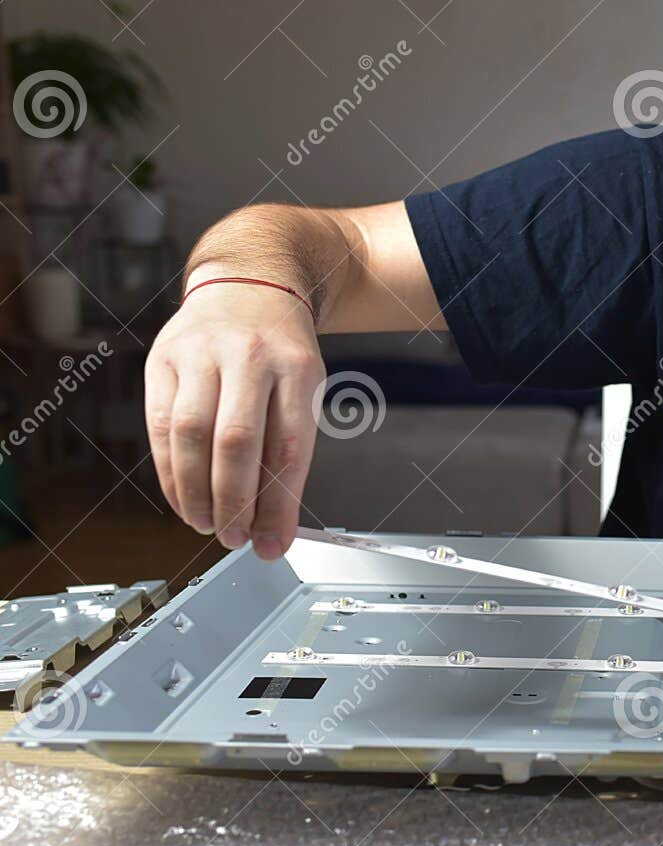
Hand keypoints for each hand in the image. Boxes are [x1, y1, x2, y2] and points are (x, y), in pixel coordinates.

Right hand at [145, 279, 323, 560]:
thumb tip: (271, 528)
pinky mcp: (163, 358)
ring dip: (196, 492)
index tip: (273, 544)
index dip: (279, 504)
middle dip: (234, 501)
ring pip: (191, 434)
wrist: (249, 285)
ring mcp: (200, 353)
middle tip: (235, 538)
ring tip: (208, 524)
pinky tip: (182, 498)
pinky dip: (170, 471)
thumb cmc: (281, 353)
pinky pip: (160, 425)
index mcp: (297, 367)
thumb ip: (288, 453)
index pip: (288, 446)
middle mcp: (248, 355)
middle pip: (236, 441)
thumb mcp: (303, 392)